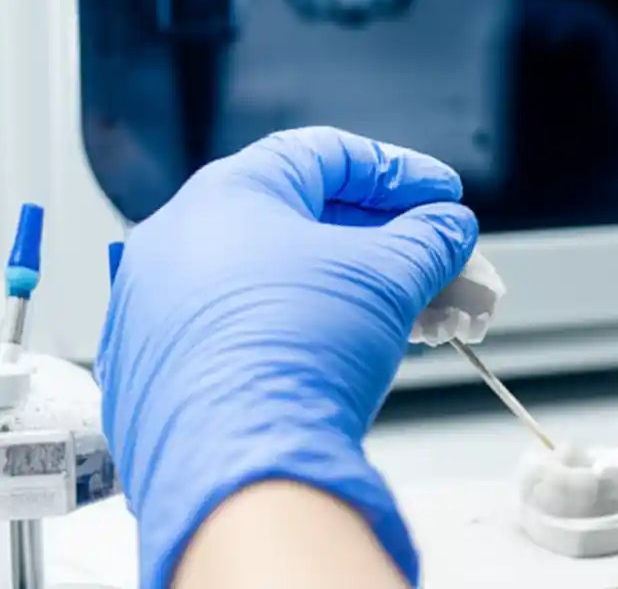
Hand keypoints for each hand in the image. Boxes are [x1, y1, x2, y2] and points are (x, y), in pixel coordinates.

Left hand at [97, 128, 477, 587]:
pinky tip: (371, 344)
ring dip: (365, 289)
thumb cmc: (292, 353)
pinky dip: (317, 324)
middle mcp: (182, 240)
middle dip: (392, 242)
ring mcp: (167, 306)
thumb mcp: (386, 278)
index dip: (400, 173)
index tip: (442, 197)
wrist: (241, 464)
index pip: (327, 155)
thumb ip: (428, 240)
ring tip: (427, 314)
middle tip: (442, 260)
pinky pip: (256, 324)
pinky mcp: (170, 367)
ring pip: (285, 277)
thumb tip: (449, 229)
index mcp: (226, 194)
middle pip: (308, 221)